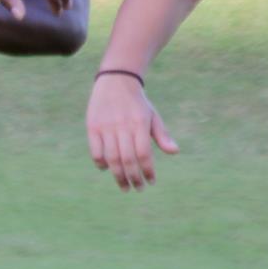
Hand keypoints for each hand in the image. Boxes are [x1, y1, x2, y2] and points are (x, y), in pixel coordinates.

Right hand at [84, 72, 178, 190]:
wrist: (115, 80)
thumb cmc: (137, 103)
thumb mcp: (152, 115)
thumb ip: (162, 135)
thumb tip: (174, 152)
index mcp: (140, 123)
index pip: (143, 154)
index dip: (147, 170)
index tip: (151, 182)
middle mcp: (122, 125)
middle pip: (127, 159)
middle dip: (133, 178)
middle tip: (137, 188)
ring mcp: (106, 126)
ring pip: (111, 158)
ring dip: (118, 175)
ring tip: (124, 186)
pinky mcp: (92, 126)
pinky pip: (95, 151)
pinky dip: (101, 163)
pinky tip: (107, 169)